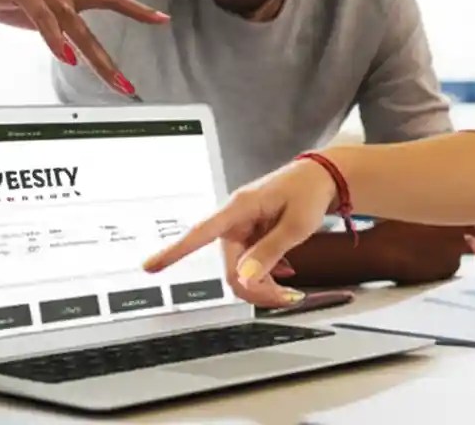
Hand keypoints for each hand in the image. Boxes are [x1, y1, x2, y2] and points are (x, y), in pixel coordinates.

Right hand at [0, 0, 168, 95]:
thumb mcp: (43, 13)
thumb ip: (62, 27)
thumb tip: (78, 47)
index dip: (137, 9)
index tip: (163, 19)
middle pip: (91, 27)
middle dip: (108, 61)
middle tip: (126, 86)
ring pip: (71, 24)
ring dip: (88, 53)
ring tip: (105, 76)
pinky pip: (42, 18)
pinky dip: (54, 38)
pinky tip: (65, 56)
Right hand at [143, 159, 336, 307]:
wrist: (324, 177)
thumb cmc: (309, 192)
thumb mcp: (296, 225)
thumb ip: (269, 251)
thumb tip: (244, 278)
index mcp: (239, 208)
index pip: (200, 233)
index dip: (174, 251)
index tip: (150, 266)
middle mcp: (235, 219)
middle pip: (231, 267)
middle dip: (255, 288)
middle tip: (287, 296)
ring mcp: (242, 228)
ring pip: (241, 269)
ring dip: (262, 284)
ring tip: (290, 288)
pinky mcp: (251, 234)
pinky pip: (249, 263)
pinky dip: (265, 274)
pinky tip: (284, 273)